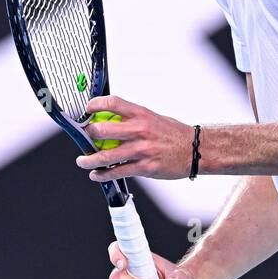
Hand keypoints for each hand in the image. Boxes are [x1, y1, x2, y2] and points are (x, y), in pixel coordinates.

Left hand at [75, 95, 195, 180]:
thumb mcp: (153, 118)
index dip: (95, 105)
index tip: (87, 110)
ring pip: (105, 156)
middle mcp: (139, 130)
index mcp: (141, 114)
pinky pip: (117, 172)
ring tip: (82, 161)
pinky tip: (97, 175)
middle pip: (102, 130)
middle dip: (88, 135)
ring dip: (88, 160)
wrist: (195, 150)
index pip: (112, 103)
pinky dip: (103, 175)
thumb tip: (111, 118)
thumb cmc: (174, 134)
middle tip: (85, 138)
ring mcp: (141, 150)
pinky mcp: (144, 167)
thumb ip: (133, 118)